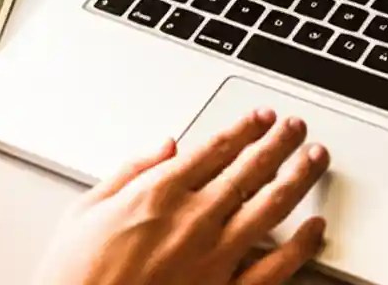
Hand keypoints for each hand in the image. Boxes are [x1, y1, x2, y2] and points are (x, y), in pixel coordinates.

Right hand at [34, 109, 330, 284]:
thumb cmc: (72, 280)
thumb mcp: (82, 213)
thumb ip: (127, 173)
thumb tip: (162, 148)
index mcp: (159, 194)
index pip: (215, 149)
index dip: (245, 129)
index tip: (262, 118)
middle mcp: (194, 219)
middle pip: (251, 168)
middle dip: (279, 142)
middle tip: (297, 128)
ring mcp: (216, 257)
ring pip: (273, 205)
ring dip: (300, 176)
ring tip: (316, 158)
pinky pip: (277, 266)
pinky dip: (302, 245)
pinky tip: (316, 229)